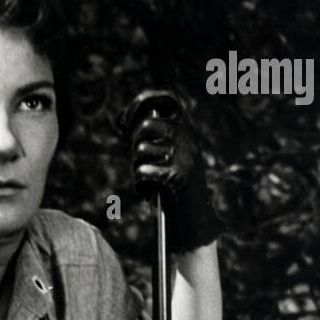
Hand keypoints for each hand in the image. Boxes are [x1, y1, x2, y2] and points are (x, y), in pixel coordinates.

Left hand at [117, 90, 222, 253]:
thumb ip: (156, 139)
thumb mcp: (171, 158)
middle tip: (140, 164)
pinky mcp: (177, 176)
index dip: (141, 103)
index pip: (165, 99)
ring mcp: (183, 156)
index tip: (123, 118)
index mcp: (186, 130)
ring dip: (137, 170)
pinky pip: (143, 172)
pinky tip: (147, 194)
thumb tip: (125, 121)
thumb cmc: (177, 191)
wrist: (197, 220)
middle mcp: (186, 138)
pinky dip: (140, 186)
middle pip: (145, 127)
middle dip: (134, 146)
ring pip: (140, 151)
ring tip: (147, 183)